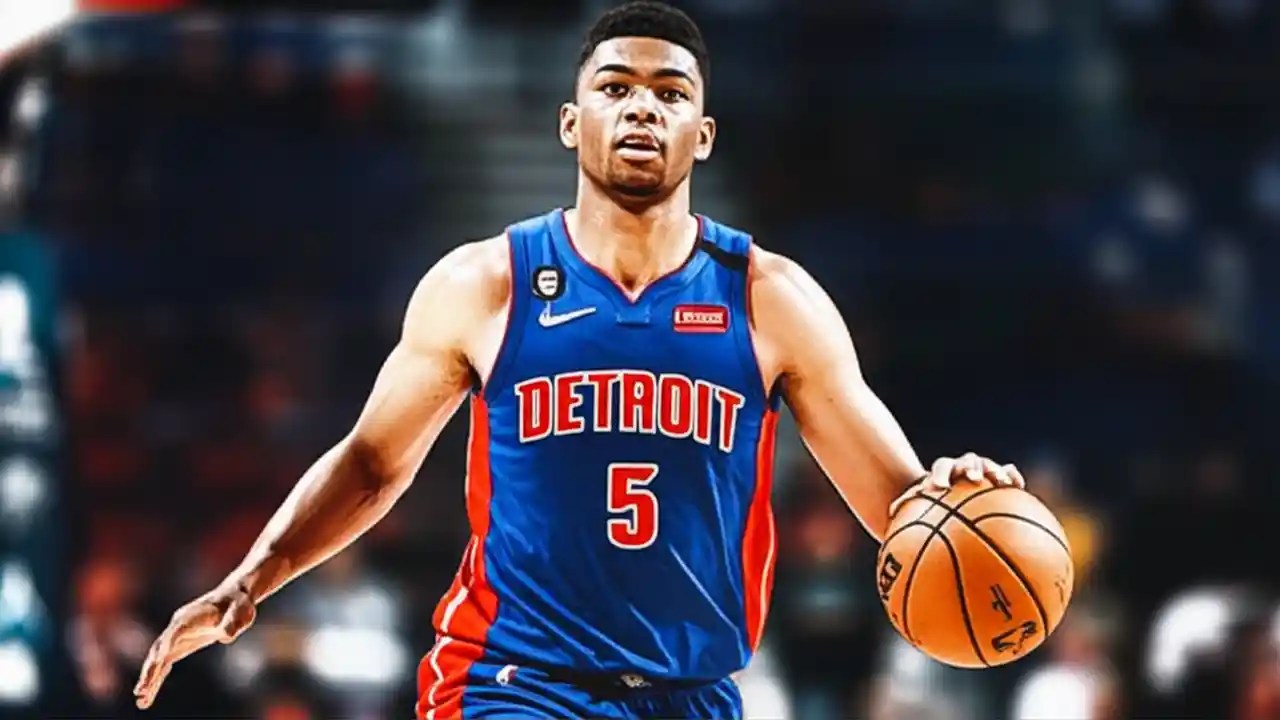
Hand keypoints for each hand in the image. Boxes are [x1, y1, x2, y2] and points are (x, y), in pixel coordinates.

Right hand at [133, 582, 255, 709]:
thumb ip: (232, 624)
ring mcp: (176, 636)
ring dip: (149, 678)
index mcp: (191, 615)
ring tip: (141, 699)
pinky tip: (148, 695)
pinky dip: (157, 678)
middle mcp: (178, 626)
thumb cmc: (237, 605)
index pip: (176, 631)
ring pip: (158, 659)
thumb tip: (225, 636)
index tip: (159, 659)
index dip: (168, 643)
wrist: (233, 599)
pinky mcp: (179, 646)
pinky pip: (164, 664)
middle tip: (142, 689)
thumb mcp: (240, 612)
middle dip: (151, 669)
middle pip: (160, 648)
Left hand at [888, 452, 1024, 517]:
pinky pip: (1007, 473)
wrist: (949, 493)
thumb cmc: (931, 501)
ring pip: (987, 464)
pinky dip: (1012, 475)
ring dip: (993, 470)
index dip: (940, 476)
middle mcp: (961, 467)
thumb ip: (907, 506)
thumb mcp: (918, 503)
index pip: (941, 467)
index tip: (940, 488)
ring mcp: (980, 469)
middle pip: (966, 461)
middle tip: (972, 479)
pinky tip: (1018, 485)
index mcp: (943, 472)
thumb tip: (888, 513)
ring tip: (1001, 481)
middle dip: (969, 467)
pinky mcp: (997, 477)